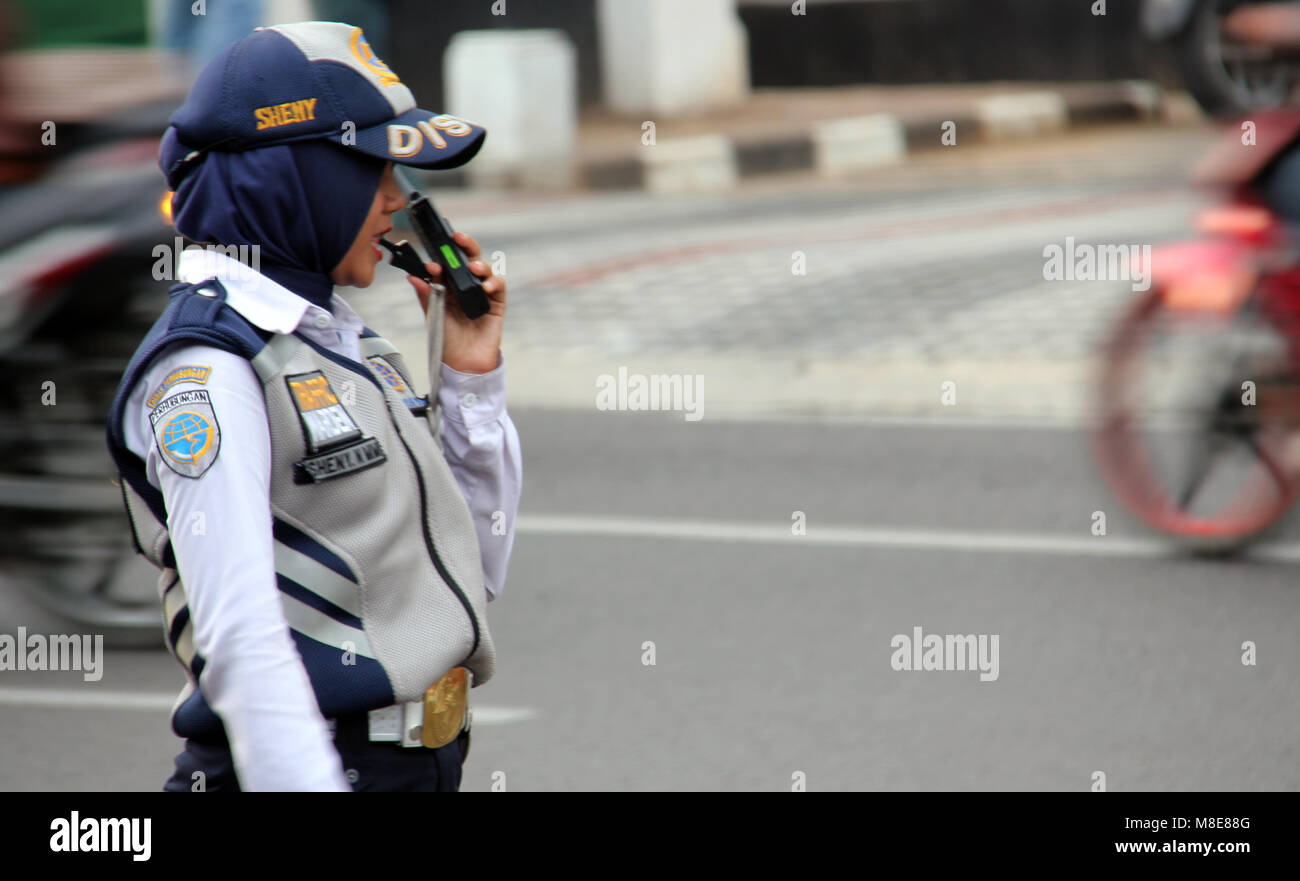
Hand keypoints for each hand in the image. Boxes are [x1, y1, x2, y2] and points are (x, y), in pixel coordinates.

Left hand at [404, 231, 505, 373]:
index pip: (447, 264)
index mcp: (448, 286)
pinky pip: (498, 286)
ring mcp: (482, 293)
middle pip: (467, 259)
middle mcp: (465, 286)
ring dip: (479, 264)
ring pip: (484, 269)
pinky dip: (493, 282)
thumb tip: (412, 276)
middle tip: (458, 238)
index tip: (433, 262)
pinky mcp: (496, 304)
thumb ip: (426, 294)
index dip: (441, 258)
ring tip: (473, 267)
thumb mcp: (433, 314)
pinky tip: (485, 286)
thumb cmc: (447, 339)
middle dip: (464, 246)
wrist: (463, 363)